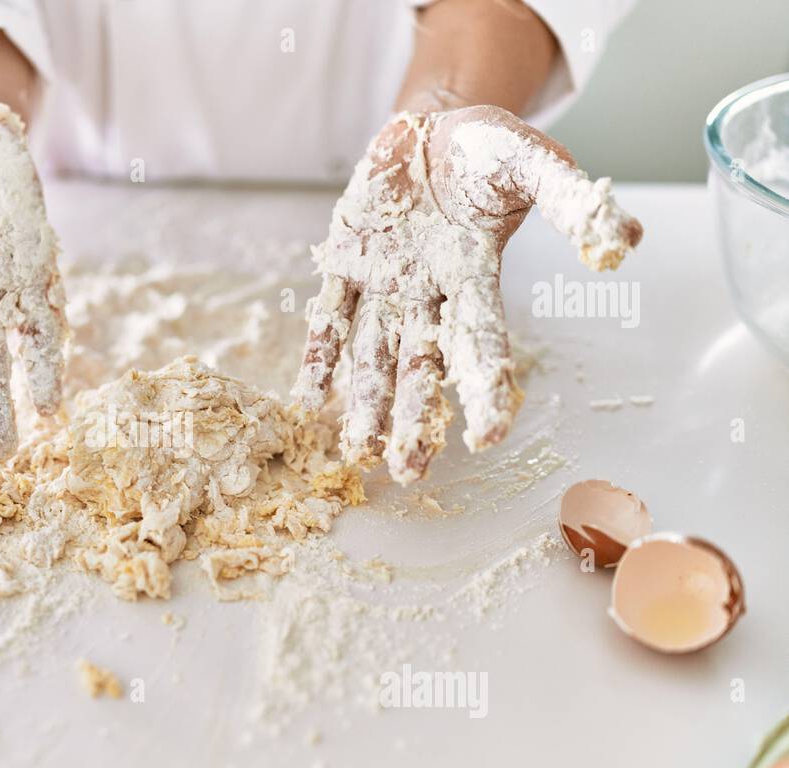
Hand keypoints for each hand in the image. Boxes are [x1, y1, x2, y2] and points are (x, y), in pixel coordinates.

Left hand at [293, 106, 641, 484]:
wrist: (436, 126)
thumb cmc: (493, 152)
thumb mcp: (538, 164)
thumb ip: (575, 203)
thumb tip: (624, 246)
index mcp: (474, 273)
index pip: (482, 339)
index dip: (484, 387)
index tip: (488, 436)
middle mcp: (427, 290)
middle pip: (419, 363)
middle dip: (414, 418)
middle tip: (409, 472)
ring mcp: (383, 280)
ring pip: (372, 351)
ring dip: (365, 402)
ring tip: (356, 452)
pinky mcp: (344, 261)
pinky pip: (329, 315)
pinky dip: (320, 355)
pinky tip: (311, 399)